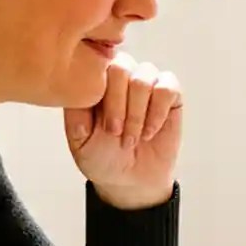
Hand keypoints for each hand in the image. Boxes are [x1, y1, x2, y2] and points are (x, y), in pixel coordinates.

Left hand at [64, 52, 181, 209]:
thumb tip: (77, 89)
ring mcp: (146, 80)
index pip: (96, 65)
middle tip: (116, 132)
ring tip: (132, 138)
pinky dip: (157, 113)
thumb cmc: (102, 156)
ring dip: (137, 114)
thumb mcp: (79, 140)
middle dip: (119, 105)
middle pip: (121, 68)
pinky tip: (150, 132)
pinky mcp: (170, 92)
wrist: (129, 180)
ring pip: (143, 78)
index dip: (102, 96)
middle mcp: (121, 75)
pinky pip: (167, 88)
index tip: (105, 127)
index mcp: (96, 80)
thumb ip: (75, 112)